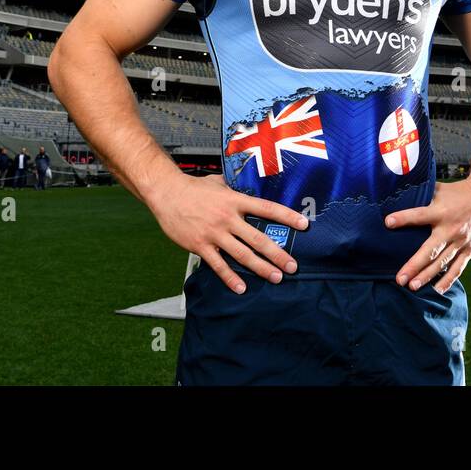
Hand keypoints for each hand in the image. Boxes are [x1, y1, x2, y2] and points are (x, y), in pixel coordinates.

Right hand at [147, 173, 308, 293]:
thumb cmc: (193, 187)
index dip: (287, 216)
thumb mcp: (218, 182)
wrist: (166, 193)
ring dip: (261, 268)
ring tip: (276, 277)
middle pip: (258, 238)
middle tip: (292, 266)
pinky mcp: (200, 245)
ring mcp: (214, 233)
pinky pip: (218, 265)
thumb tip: (249, 184)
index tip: (304, 225)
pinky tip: (241, 287)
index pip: (267, 208)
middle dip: (278, 254)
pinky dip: (230, 277)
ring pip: (242, 254)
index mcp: (235, 200)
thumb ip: (235, 187)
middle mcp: (228, 218)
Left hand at [385, 178, 470, 293]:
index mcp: (441, 211)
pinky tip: (437, 290)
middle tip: (400, 279)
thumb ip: (421, 194)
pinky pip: (458, 267)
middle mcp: (451, 229)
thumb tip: (399, 192)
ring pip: (443, 262)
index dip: (404, 218)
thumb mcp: (440, 189)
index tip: (388, 222)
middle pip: (430, 250)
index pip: (419, 215)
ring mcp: (462, 241)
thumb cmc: (458, 192)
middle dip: (414, 265)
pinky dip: (448, 280)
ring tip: (413, 287)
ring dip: (427, 276)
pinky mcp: (470, 249)